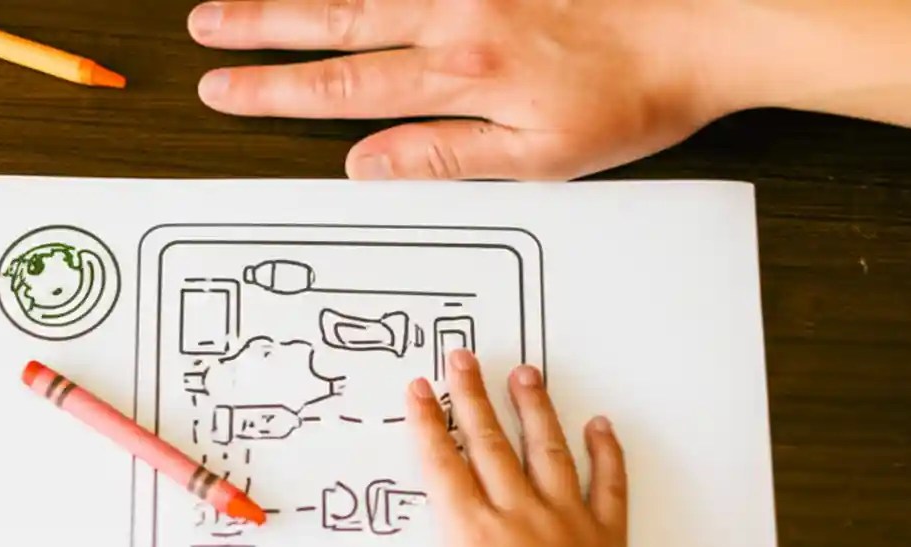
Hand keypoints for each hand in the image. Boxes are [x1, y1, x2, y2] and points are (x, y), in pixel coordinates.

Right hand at [187, 0, 723, 179]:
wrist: (703, 30)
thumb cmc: (630, 99)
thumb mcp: (536, 159)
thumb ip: (442, 155)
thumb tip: (363, 163)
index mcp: (459, 78)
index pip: (342, 88)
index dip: (274, 90)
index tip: (223, 88)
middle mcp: (456, 18)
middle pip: (336, 20)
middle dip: (262, 26)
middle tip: (207, 26)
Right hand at [313, 349, 679, 546]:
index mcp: (472, 533)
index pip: (442, 463)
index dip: (427, 422)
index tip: (419, 388)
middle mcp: (518, 514)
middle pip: (489, 442)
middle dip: (472, 396)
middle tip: (463, 358)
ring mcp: (565, 521)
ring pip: (547, 450)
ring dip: (533, 408)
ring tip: (525, 375)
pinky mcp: (605, 538)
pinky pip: (609, 485)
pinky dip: (607, 453)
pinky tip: (601, 427)